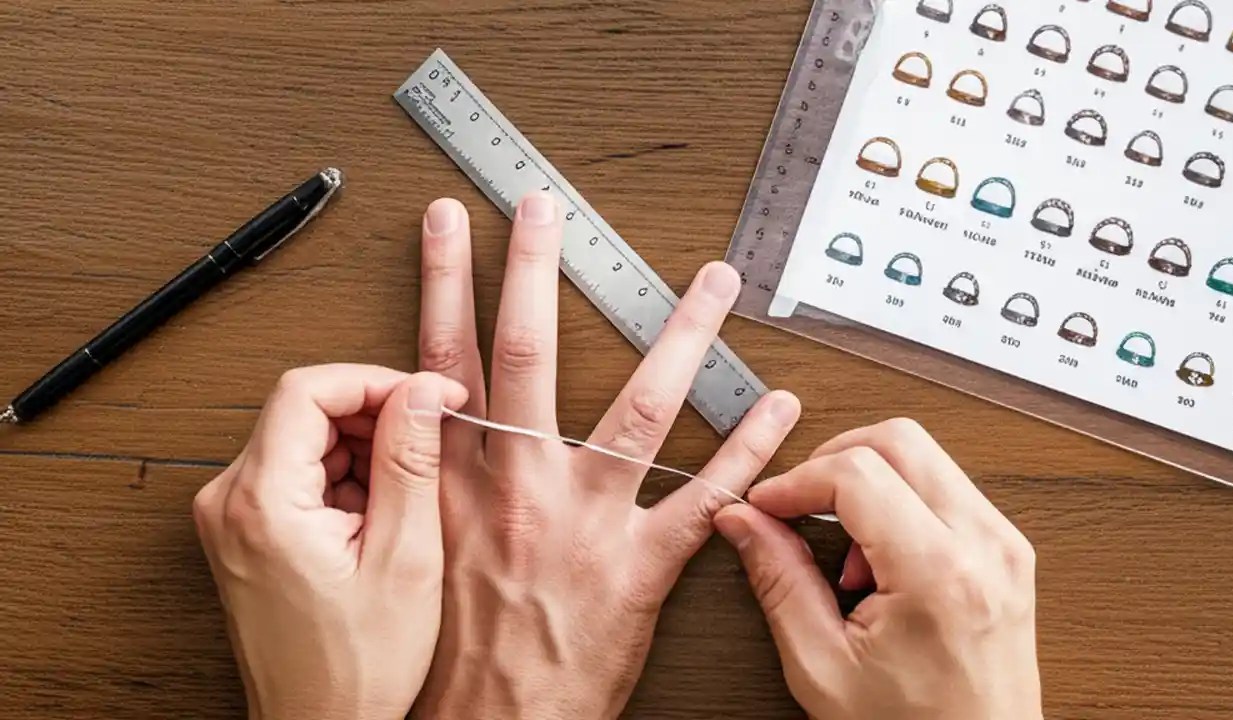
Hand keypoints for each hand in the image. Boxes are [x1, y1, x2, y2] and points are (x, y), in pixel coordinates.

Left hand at [193, 364, 466, 719]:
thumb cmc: (355, 669)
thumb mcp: (405, 558)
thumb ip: (411, 463)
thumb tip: (421, 392)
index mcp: (262, 504)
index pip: (308, 390)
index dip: (376, 380)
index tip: (426, 395)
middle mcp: (230, 503)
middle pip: (304, 410)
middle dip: (376, 416)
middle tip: (430, 441)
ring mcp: (232, 518)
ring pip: (306, 439)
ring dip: (365, 450)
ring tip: (408, 498)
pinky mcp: (246, 531)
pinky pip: (299, 473)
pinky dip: (347, 479)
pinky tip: (381, 519)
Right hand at [410, 193, 801, 718]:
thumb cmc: (452, 648)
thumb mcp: (420, 550)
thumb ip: (432, 477)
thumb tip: (431, 409)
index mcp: (461, 478)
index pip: (443, 356)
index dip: (442, 280)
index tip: (449, 221)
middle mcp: (523, 483)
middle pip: (526, 352)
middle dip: (532, 267)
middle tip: (547, 205)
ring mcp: (587, 519)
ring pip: (638, 407)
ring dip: (682, 336)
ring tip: (712, 280)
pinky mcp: (641, 564)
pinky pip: (705, 497)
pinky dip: (746, 449)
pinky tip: (779, 405)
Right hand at [715, 419, 1041, 719]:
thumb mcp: (823, 666)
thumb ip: (779, 581)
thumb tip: (743, 520)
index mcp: (939, 574)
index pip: (856, 472)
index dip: (796, 480)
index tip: (767, 504)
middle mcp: (985, 546)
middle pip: (899, 439)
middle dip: (833, 460)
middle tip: (797, 505)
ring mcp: (1005, 544)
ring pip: (924, 455)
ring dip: (868, 480)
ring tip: (844, 550)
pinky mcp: (1007, 550)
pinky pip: (946, 486)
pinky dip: (899, 500)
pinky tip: (877, 557)